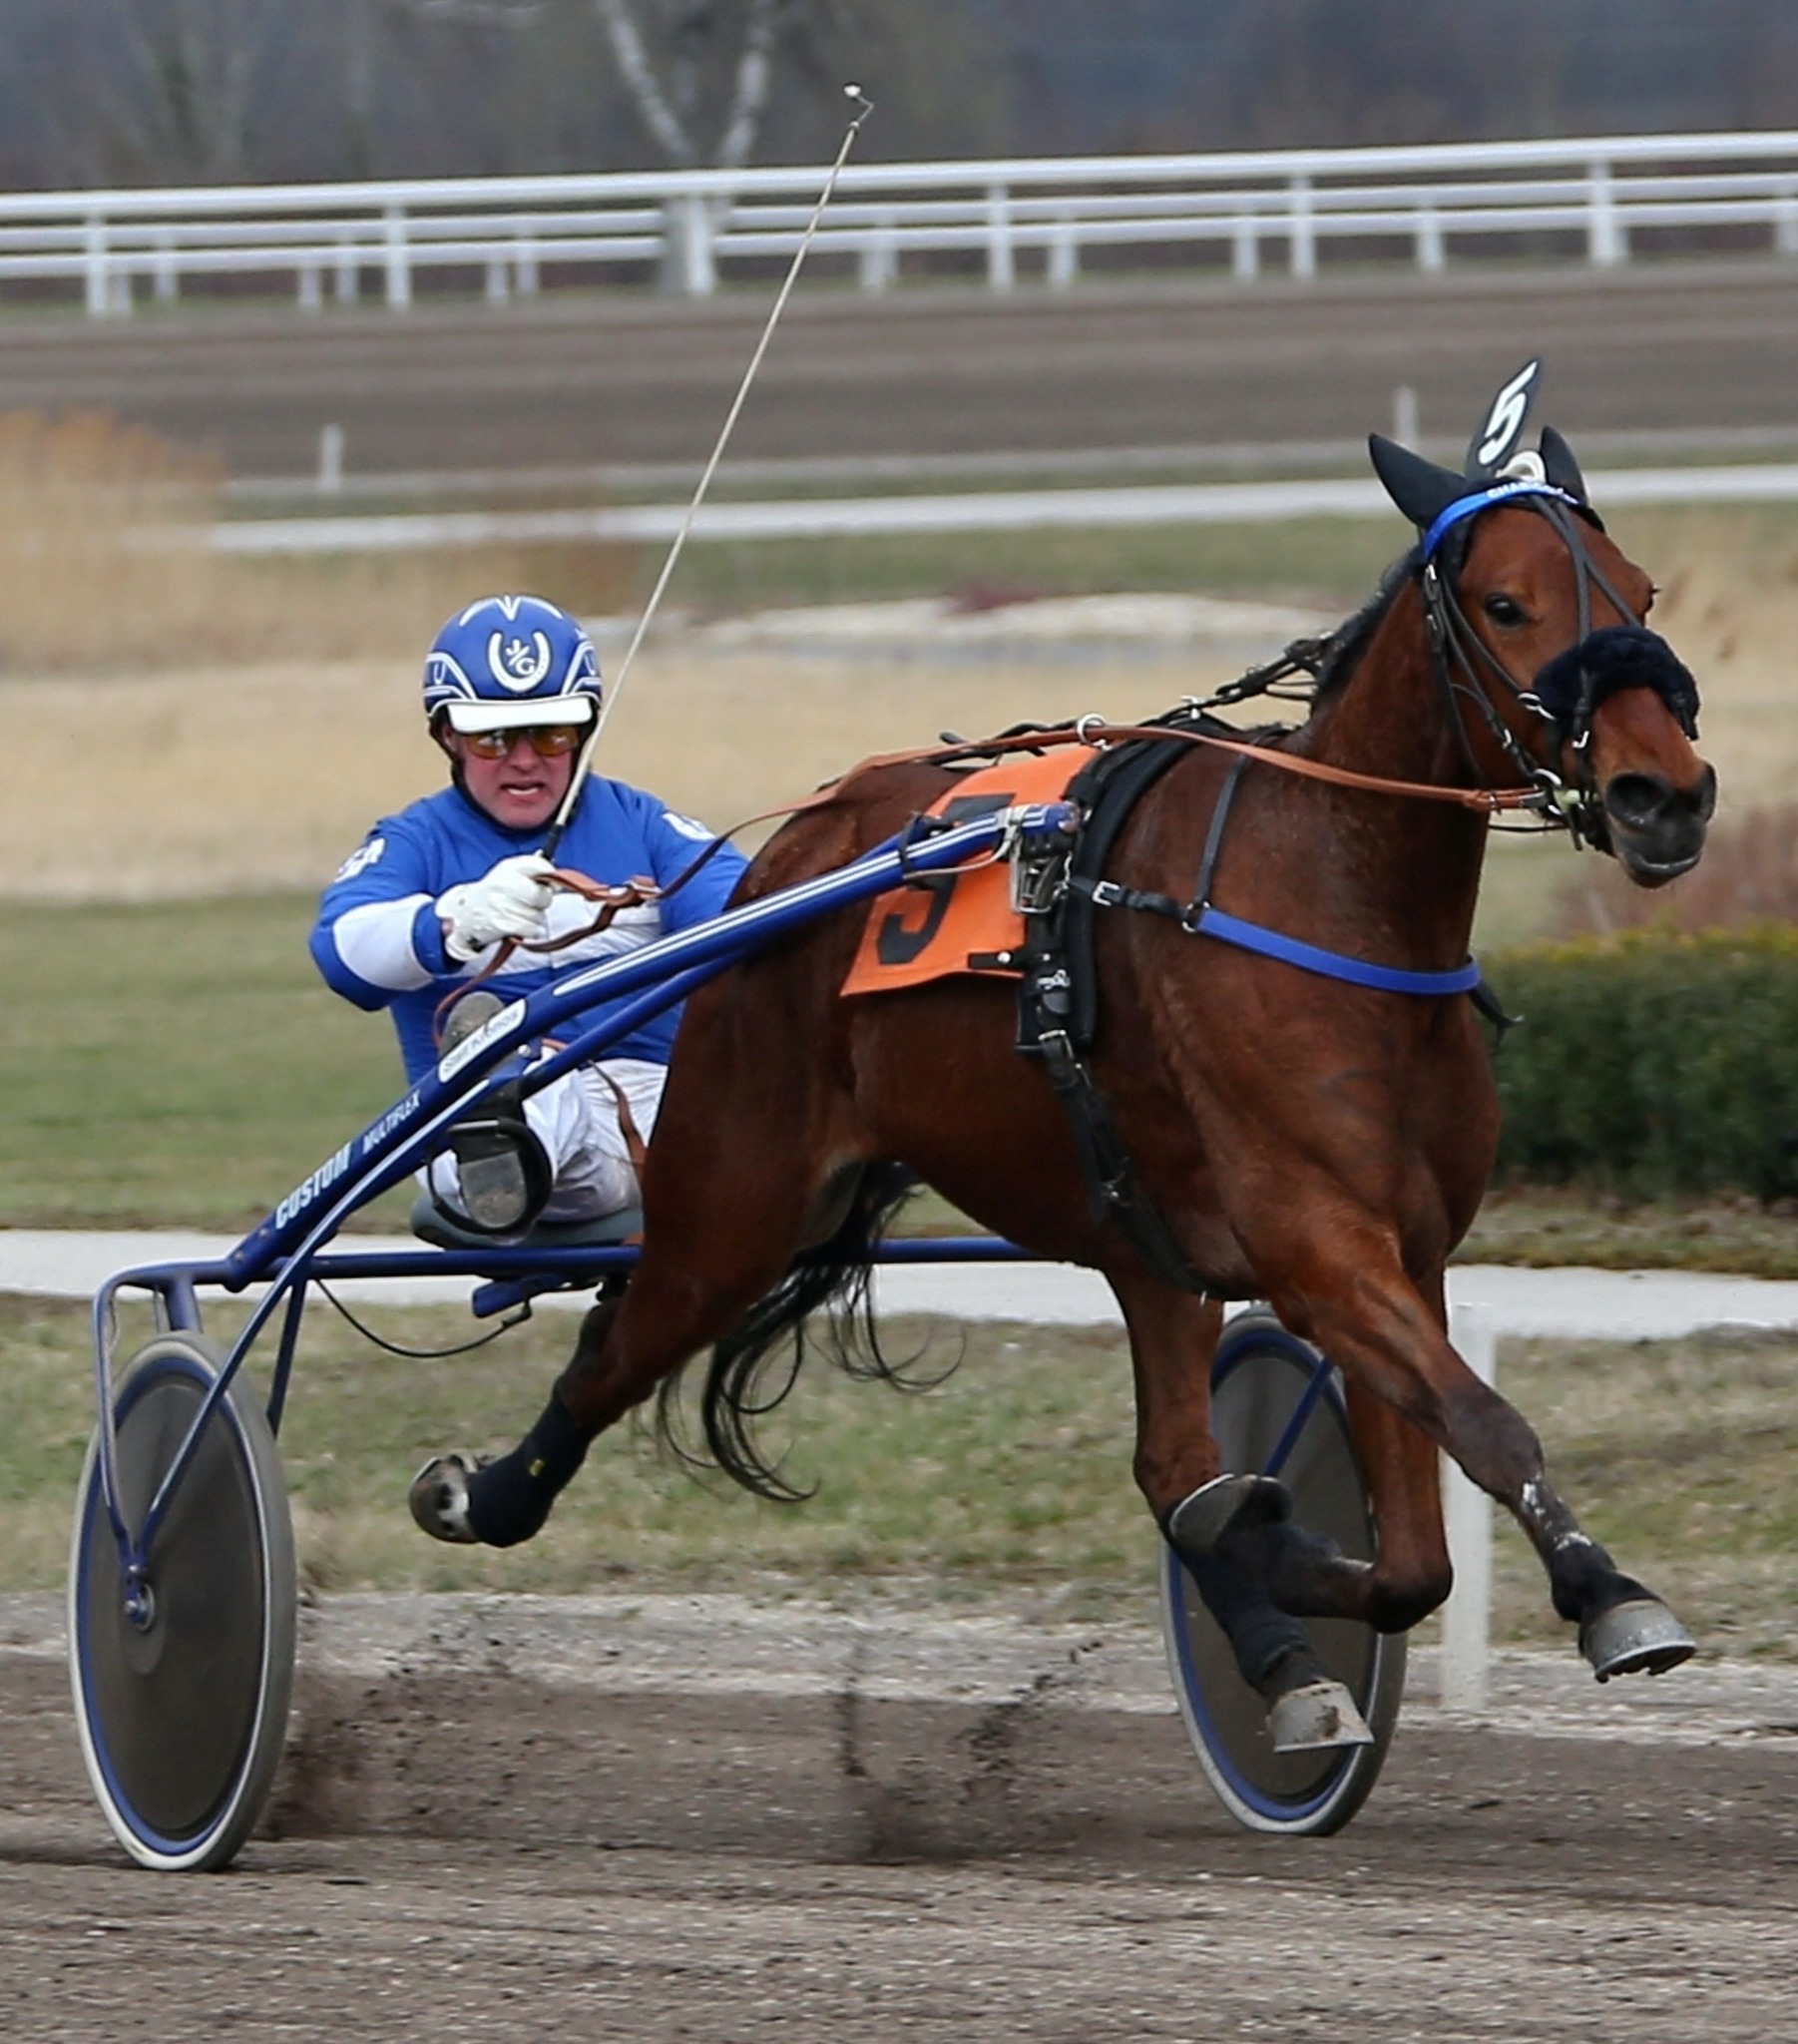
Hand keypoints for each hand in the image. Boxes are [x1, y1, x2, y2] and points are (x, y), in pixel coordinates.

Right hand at [436, 853, 556, 961]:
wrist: (465, 915)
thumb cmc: (495, 895)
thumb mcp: (509, 876)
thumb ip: (533, 874)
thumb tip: (558, 881)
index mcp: (508, 868)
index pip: (539, 866)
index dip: (550, 876)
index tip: (549, 884)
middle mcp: (504, 883)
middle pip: (543, 895)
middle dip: (543, 901)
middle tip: (532, 903)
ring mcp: (502, 904)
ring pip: (538, 915)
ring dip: (534, 918)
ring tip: (519, 914)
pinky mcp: (502, 924)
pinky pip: (532, 929)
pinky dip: (530, 930)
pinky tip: (519, 926)